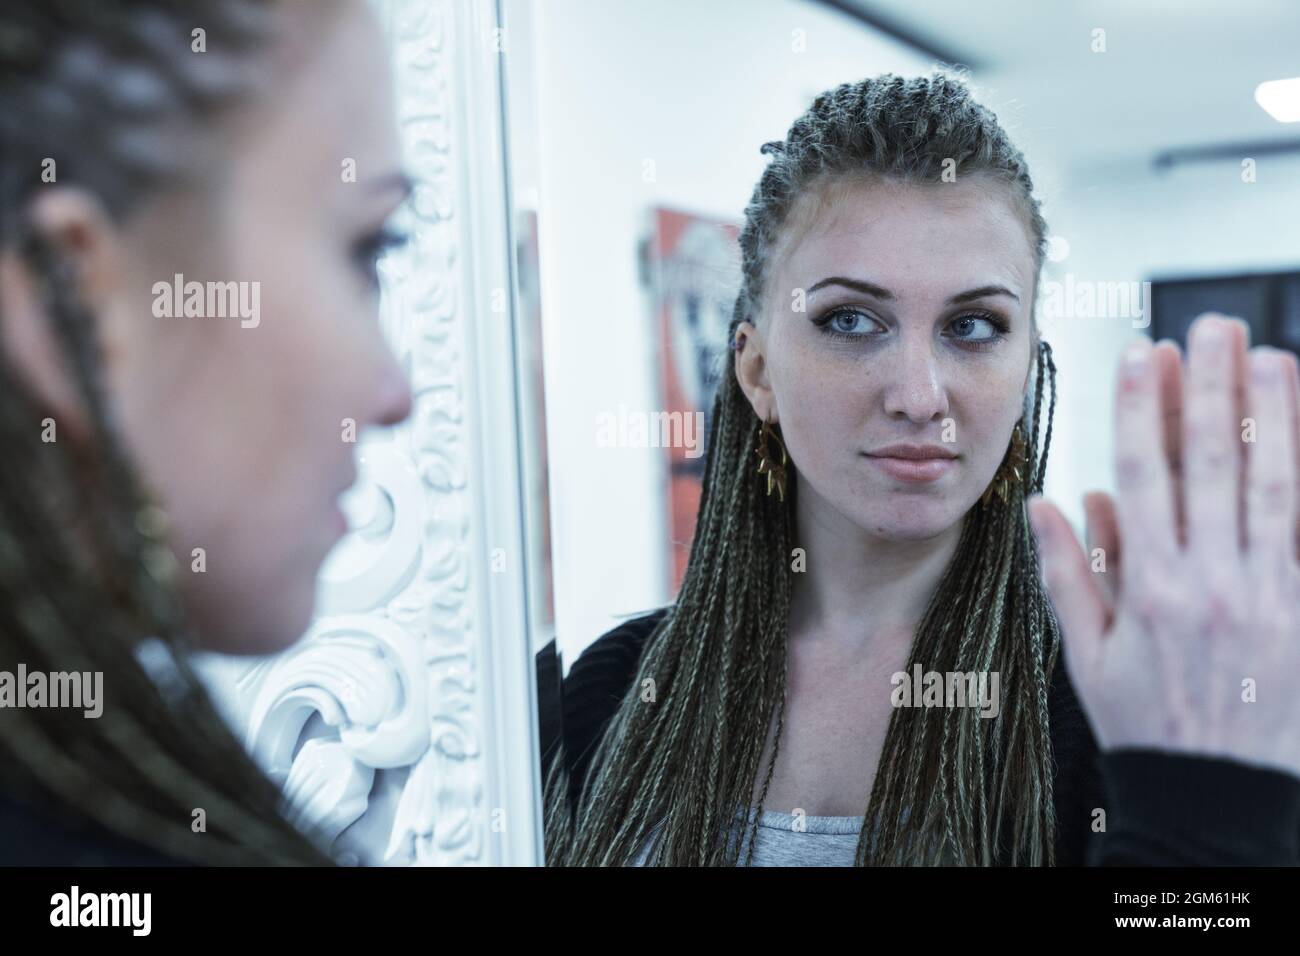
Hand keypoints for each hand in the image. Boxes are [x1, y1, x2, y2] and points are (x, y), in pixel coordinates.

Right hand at [1029, 314, 1299, 778]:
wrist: (1218, 791)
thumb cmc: (1147, 722)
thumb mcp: (1087, 655)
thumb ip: (1069, 573)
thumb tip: (1048, 503)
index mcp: (1149, 590)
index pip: (1143, 476)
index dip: (1139, 409)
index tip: (1140, 355)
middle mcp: (1212, 582)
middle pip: (1211, 465)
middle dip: (1210, 388)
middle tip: (1211, 327)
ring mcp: (1268, 592)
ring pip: (1271, 486)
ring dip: (1271, 416)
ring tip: (1269, 356)